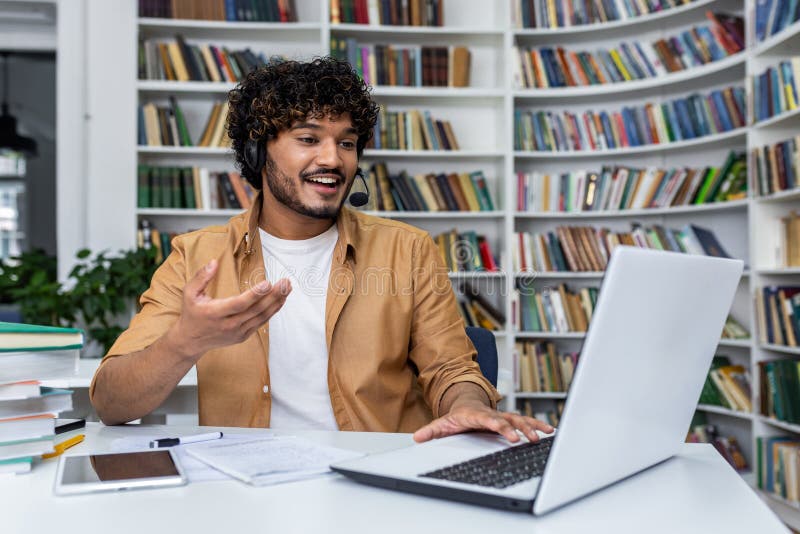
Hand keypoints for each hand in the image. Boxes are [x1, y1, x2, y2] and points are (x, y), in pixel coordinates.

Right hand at [169, 259, 291, 358]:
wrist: (191, 341)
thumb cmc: (192, 313)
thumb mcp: (189, 293)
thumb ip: (201, 277)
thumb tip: (214, 262)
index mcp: (215, 313)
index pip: (239, 304)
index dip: (254, 294)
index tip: (267, 283)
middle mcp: (228, 325)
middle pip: (255, 310)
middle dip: (272, 296)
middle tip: (285, 282)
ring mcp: (237, 332)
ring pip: (261, 317)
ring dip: (276, 302)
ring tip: (287, 288)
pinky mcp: (243, 336)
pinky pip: (261, 323)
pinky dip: (272, 311)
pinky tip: (280, 300)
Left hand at [413, 400, 554, 443]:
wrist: (466, 402)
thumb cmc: (457, 416)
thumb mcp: (443, 423)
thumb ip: (431, 431)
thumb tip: (417, 438)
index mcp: (477, 415)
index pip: (488, 420)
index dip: (497, 425)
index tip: (506, 431)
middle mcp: (493, 414)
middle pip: (507, 420)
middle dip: (518, 428)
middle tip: (526, 438)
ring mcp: (502, 416)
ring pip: (519, 419)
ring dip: (531, 427)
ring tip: (544, 435)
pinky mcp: (509, 419)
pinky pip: (526, 421)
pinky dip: (537, 425)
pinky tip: (550, 431)